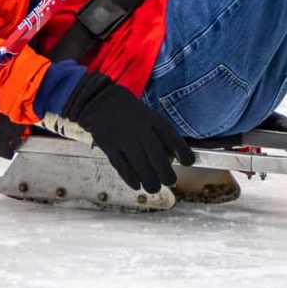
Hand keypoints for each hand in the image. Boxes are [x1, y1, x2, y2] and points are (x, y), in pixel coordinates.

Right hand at [58, 70, 193, 192]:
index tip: (189, 162)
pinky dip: (130, 178)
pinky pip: (121, 166)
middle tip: (171, 181)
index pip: (171, 135)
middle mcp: (138, 127)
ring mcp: (123, 137)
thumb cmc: (128, 111)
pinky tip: (137, 185)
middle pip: (156, 155)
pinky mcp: (108, 145)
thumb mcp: (146, 114)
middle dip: (166, 173)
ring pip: (139, 164)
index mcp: (150, 118)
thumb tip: (172, 157)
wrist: (98, 99)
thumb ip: (158, 133)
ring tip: (154, 188)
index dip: (182, 150)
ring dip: (150, 180)